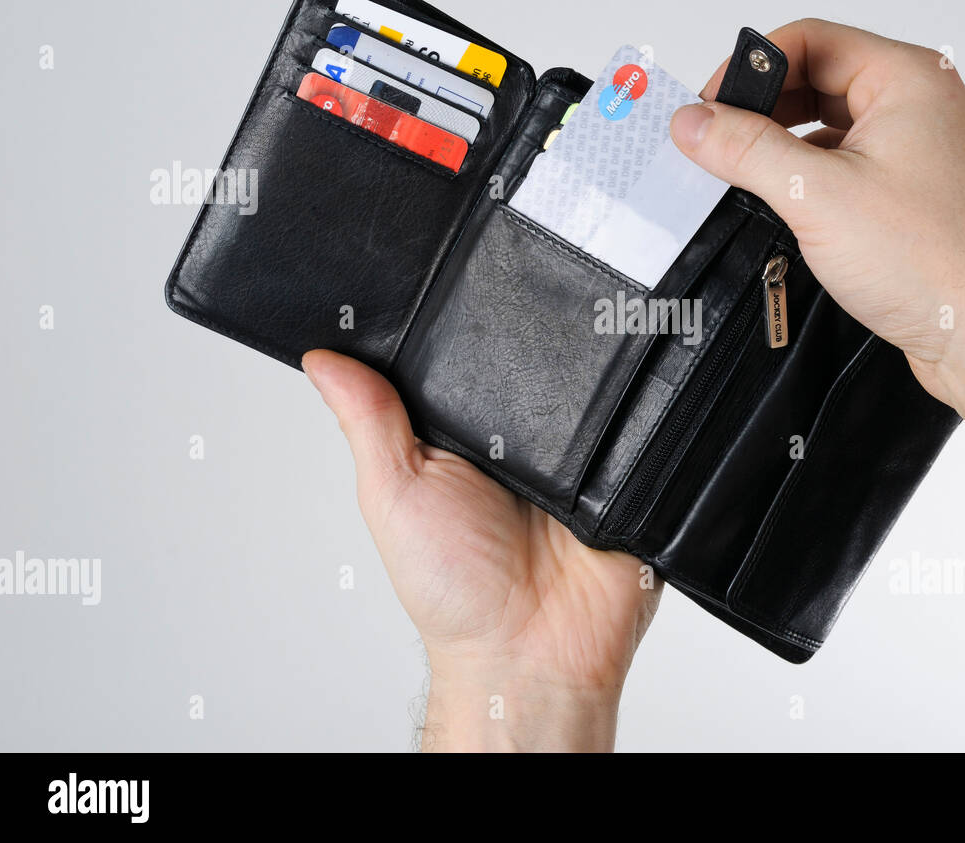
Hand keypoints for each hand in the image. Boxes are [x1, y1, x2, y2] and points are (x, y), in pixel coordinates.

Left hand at [303, 350, 659, 751]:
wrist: (533, 657)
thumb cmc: (456, 593)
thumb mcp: (395, 496)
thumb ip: (370, 422)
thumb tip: (324, 359)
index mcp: (466, 435)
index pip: (466, 359)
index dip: (458, 331)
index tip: (452, 307)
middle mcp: (524, 440)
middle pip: (533, 363)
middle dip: (525, 356)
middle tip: (508, 397)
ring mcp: (582, 455)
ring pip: (591, 388)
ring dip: (579, 395)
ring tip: (553, 434)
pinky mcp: (631, 472)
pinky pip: (640, 429)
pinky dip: (629, 426)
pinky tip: (606, 438)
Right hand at [671, 18, 964, 412]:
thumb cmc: (936, 262)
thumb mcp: (817, 195)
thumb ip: (746, 150)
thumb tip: (693, 121)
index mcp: (910, 80)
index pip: (811, 40)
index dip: (752, 68)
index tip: (710, 107)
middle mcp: (922, 107)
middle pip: (820, 79)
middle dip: (763, 110)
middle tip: (716, 144)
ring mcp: (922, 153)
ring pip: (833, 128)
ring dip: (784, 148)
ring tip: (743, 179)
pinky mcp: (916, 199)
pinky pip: (850, 168)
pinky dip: (811, 180)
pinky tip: (784, 209)